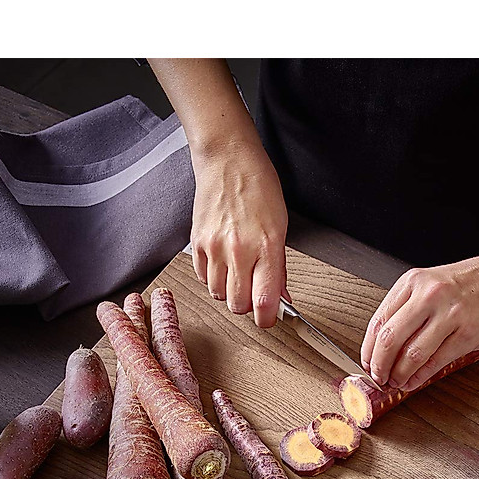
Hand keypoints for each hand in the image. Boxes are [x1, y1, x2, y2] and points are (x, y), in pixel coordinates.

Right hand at [191, 143, 288, 327]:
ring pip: (218, 295)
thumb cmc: (257, 186)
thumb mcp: (280, 227)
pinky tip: (223, 262)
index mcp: (265, 246)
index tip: (269, 318)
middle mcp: (238, 250)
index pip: (264, 302)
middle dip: (247, 305)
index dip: (267, 319)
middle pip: (238, 305)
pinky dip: (214, 278)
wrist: (227, 160)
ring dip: (229, 291)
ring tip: (238, 272)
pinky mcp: (197, 243)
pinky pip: (203, 278)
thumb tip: (281, 296)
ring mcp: (214, 247)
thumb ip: (279, 267)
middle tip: (254, 291)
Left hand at [361, 251, 478, 391]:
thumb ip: (410, 309)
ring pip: (411, 354)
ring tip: (397, 382)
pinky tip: (414, 381)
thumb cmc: (474, 282)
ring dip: (399, 375)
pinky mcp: (467, 333)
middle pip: (390, 339)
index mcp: (414, 281)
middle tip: (379, 377)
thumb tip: (387, 345)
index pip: (379, 320)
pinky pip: (435, 362)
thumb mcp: (433, 284)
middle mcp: (429, 295)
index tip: (368, 362)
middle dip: (379, 365)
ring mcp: (449, 314)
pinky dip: (420, 377)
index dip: (369, 348)